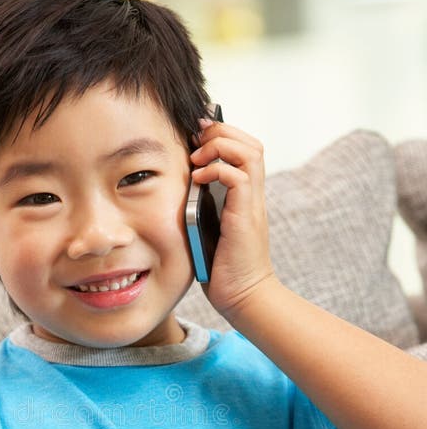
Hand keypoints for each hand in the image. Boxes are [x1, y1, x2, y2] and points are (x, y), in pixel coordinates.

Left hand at [190, 121, 273, 318]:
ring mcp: (251, 204)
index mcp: (244, 197)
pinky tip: (198, 180)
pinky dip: (217, 170)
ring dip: (220, 145)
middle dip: (221, 131)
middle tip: (196, 138)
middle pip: (250, 143)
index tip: (196, 135)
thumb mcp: (208, 231)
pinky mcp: (245, 216)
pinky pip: (238, 176)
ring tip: (197, 157)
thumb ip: (201, 209)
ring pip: (249, 152)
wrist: (244, 297)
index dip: (223, 135)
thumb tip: (177, 194)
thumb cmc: (223, 271)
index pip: (244, 150)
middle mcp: (252, 196)